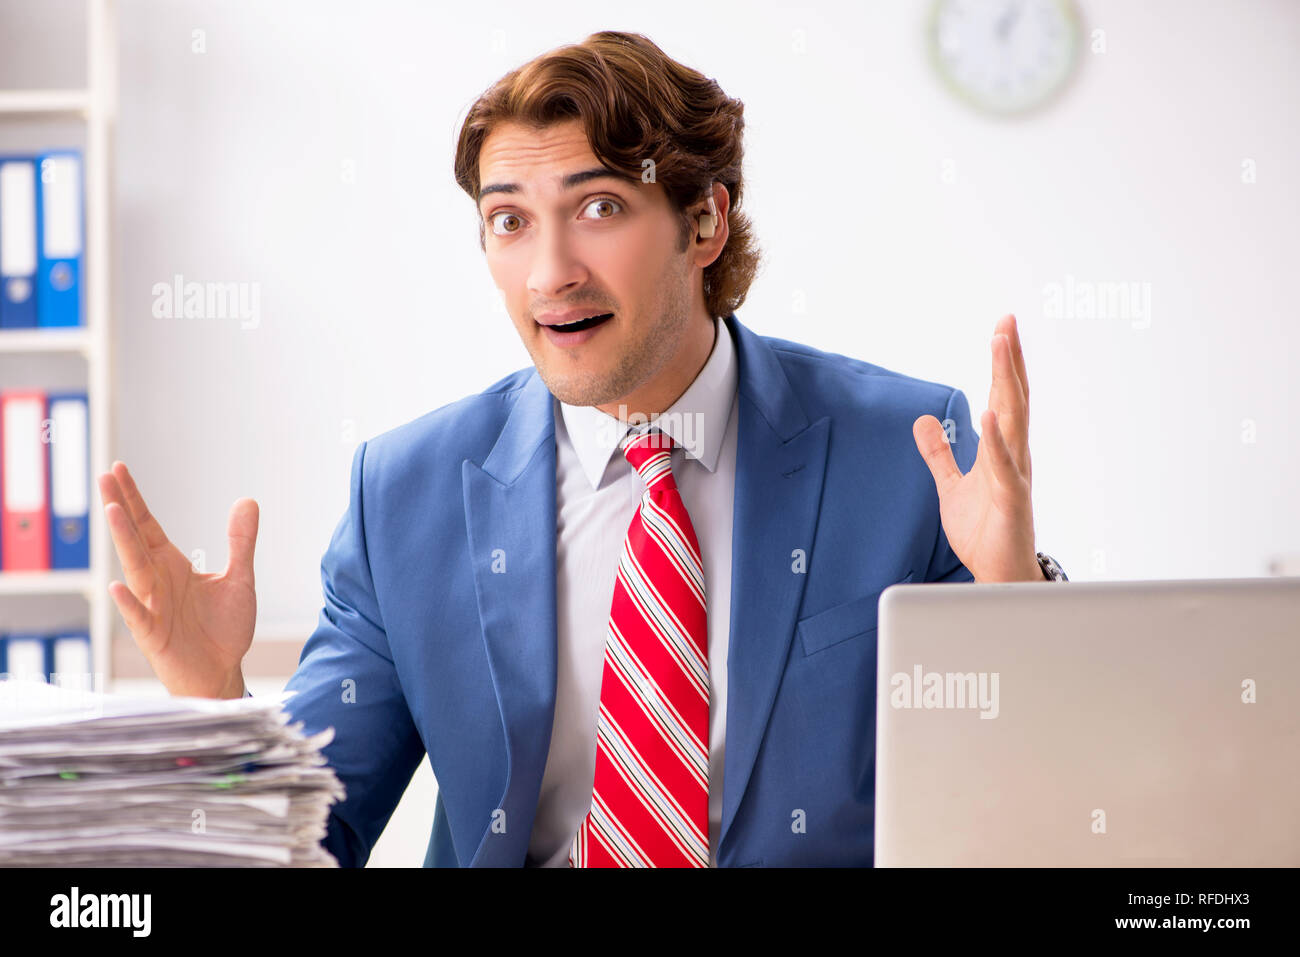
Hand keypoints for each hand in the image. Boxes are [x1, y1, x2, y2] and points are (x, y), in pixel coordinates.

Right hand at [97, 462, 259, 696]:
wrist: (223, 672)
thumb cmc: (223, 629)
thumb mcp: (239, 578)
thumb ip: (241, 542)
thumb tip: (247, 501)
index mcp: (171, 565)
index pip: (147, 525)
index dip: (134, 498)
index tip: (118, 470)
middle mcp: (156, 581)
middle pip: (134, 539)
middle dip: (121, 508)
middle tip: (104, 477)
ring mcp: (151, 606)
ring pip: (134, 569)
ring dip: (123, 541)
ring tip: (112, 512)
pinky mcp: (153, 635)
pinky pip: (138, 616)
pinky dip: (128, 602)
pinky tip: (118, 586)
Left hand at [912, 314, 1040, 581]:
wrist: (998, 575)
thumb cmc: (984, 531)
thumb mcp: (951, 485)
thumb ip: (939, 453)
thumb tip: (925, 421)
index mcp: (1002, 449)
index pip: (1004, 396)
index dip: (1003, 363)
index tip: (1002, 327)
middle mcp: (1014, 455)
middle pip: (1013, 397)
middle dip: (1009, 359)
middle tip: (1006, 321)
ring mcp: (1015, 475)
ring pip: (1013, 420)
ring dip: (1006, 382)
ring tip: (1000, 346)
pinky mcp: (1011, 499)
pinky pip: (1004, 465)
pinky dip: (996, 439)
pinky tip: (989, 413)